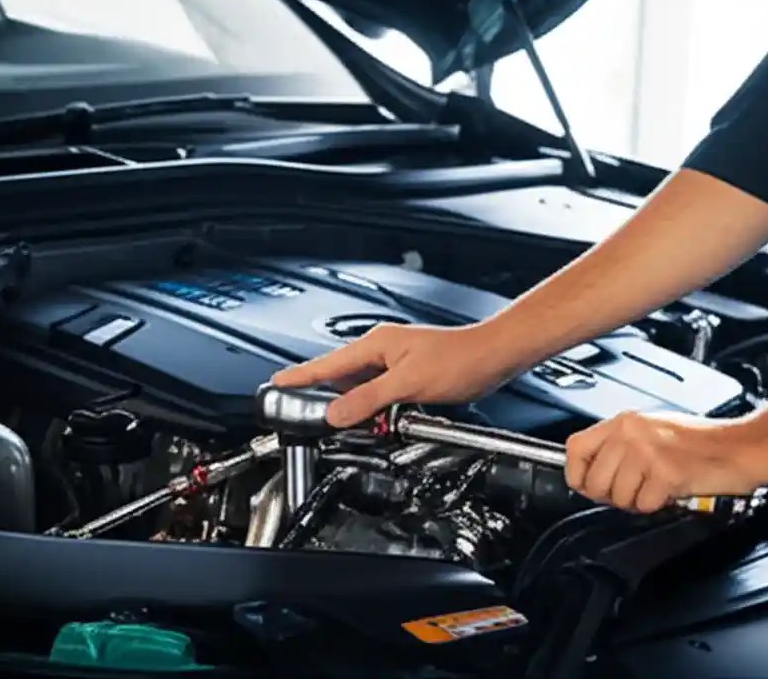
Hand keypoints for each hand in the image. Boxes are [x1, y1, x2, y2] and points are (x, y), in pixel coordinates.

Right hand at [269, 322, 522, 426]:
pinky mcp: (406, 376)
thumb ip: (368, 400)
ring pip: (357, 387)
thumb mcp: (407, 384)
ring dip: (346, 405)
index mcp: (375, 345)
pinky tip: (369, 420)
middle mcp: (381, 351)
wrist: (492, 357)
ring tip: (330, 422)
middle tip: (297, 412)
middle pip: (337, 377)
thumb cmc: (460, 360)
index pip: (325, 364)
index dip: (298, 377)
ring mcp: (393, 363)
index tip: (276, 384)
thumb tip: (336, 415)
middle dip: (318, 395)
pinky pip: (375, 393)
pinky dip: (367, 407)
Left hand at [565, 411, 766, 512]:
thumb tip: (589, 471)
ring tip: (657, 487)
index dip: (577, 474)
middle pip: (594, 481)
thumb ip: (619, 446)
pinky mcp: (666, 473)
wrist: (743, 447)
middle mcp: (631, 433)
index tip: (587, 485)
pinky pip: (644, 505)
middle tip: (635, 490)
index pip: (574, 447)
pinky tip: (670, 491)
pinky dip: (657, 506)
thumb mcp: (652, 432)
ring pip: (617, 497)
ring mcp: (648, 452)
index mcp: (625, 421)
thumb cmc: (704, 442)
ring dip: (636, 502)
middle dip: (611, 496)